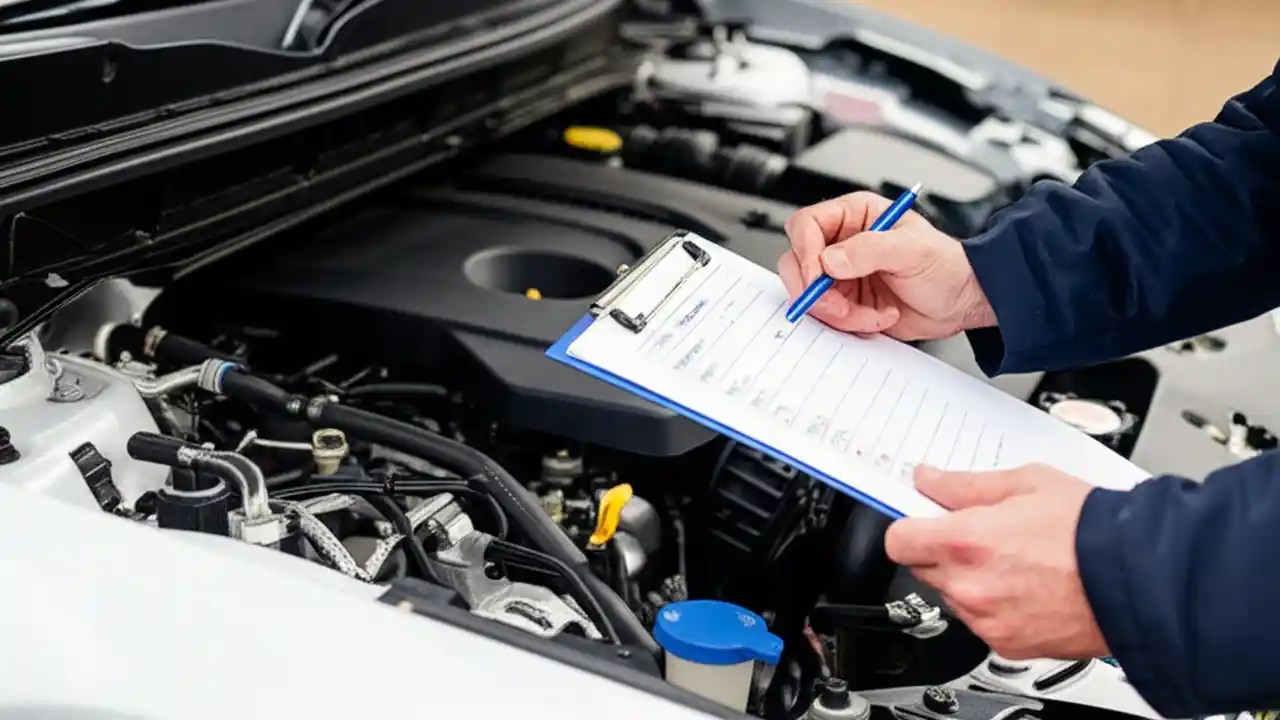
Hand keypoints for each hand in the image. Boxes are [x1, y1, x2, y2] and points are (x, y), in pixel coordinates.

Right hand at [778, 192, 995, 339]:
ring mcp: (840, 276)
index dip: (805, 252)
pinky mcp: (845, 303)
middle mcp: (841, 244)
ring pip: (809, 295)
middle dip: (815, 291)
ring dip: (838, 313)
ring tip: (873, 313)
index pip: (806, 226)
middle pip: (797, 263)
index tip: (818, 277)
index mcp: (855, 216)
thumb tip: (830, 260)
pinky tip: (878, 318)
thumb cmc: (946, 266)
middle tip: (838, 307)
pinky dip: (848, 325)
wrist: (961, 303)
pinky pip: (826, 317)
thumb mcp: (912, 250)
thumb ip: (869, 249)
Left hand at [884, 464, 1107, 659]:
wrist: (1140, 580)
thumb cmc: (1092, 529)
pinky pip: (981, 620)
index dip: (910, 524)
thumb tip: (929, 480)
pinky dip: (994, 606)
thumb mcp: (1025, 483)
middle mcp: (970, 586)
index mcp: (966, 541)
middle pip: (923, 567)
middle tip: (983, 533)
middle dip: (943, 549)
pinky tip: (1027, 586)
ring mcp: (987, 619)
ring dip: (969, 579)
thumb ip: (965, 484)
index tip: (922, 518)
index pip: (898, 539)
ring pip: (953, 596)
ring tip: (1015, 560)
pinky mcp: (1007, 644)